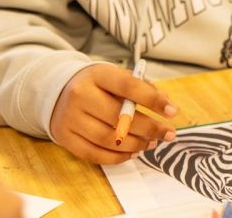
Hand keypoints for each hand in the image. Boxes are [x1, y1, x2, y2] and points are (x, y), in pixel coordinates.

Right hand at [49, 63, 177, 164]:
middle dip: (150, 128)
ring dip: (136, 144)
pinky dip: (118, 157)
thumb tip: (166, 103)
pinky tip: (133, 152)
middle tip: (169, 133)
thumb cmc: (98, 85)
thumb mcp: (117, 77)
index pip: (128, 86)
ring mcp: (70, 118)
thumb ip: (143, 87)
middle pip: (119, 117)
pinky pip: (94, 154)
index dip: (153, 100)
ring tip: (152, 143)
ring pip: (108, 139)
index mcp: (97, 74)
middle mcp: (80, 95)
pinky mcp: (65, 138)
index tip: (173, 111)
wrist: (58, 92)